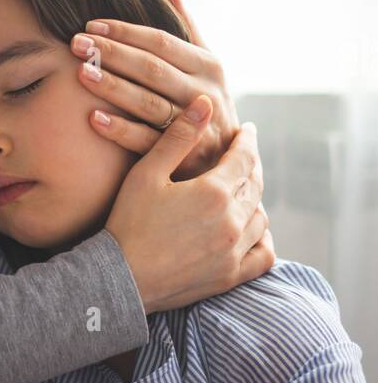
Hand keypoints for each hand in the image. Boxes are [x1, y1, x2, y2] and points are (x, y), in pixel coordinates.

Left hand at [71, 0, 238, 180]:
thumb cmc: (205, 105)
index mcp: (207, 65)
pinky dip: (120, 130)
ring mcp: (195, 125)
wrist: (227, 162)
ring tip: (81, 74)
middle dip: (112, 54)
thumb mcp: (206, 66)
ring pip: (149, 102)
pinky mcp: (183, 156)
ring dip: (113, 87)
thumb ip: (187, 26)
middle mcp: (204, 92)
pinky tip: (93, 119)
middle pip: (152, 68)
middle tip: (76, 44)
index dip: (125, 32)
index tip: (91, 25)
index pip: (161, 41)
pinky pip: (147, 141)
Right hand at [104, 96, 274, 313]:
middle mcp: (232, 221)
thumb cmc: (128, 222)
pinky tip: (252, 230)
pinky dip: (263, 239)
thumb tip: (206, 104)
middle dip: (251, 166)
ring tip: (243, 191)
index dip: (247, 140)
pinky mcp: (230, 276)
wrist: (120, 279)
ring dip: (254, 201)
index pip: (244, 156)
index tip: (247, 129)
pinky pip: (263, 255)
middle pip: (255, 185)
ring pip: (260, 217)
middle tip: (244, 157)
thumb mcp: (147, 173)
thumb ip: (179, 137)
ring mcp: (234, 251)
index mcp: (214, 191)